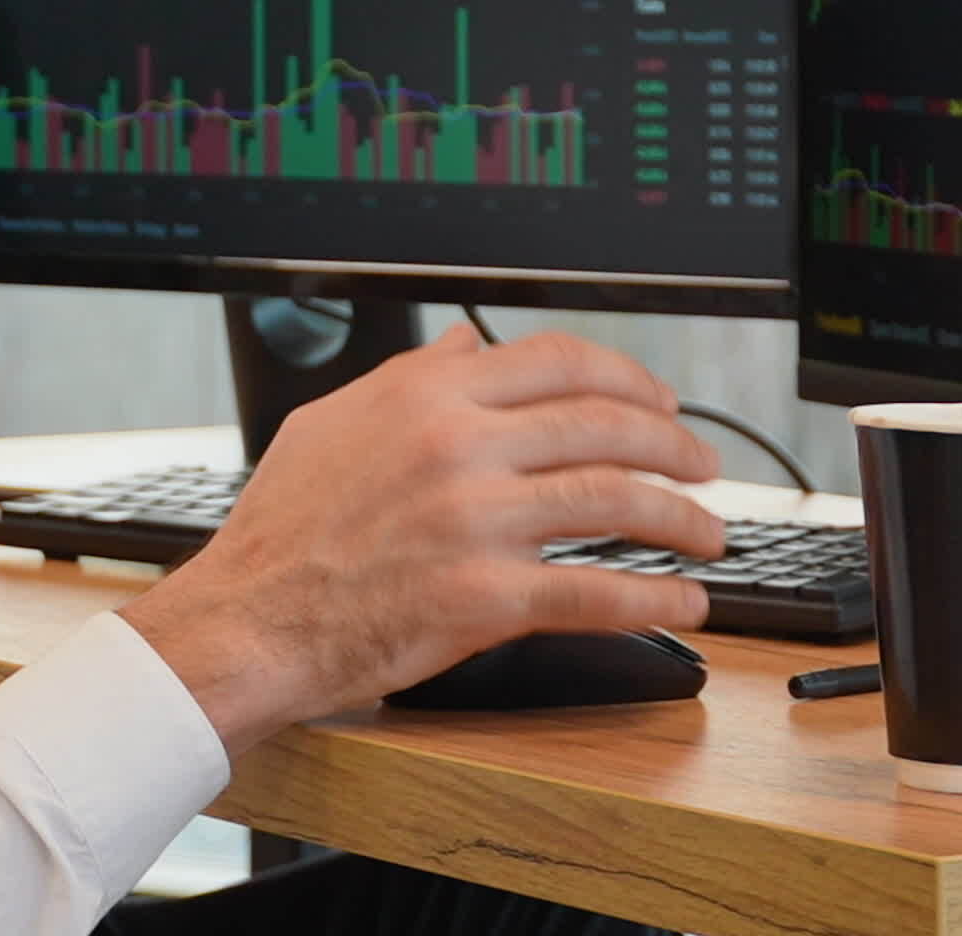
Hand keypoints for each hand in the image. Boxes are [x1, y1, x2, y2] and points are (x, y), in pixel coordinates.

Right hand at [116, 324, 721, 748]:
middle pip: (605, 424)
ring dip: (680, 519)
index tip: (659, 403)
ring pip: (614, 500)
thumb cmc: (284, 530)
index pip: (560, 362)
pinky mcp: (484, 598)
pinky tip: (683, 600)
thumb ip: (409, 376)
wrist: (250, 620)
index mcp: (429, 394)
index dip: (629, 378)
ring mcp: (476, 520)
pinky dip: (653, 597)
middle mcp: (460, 445)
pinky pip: (594, 591)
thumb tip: (465, 342)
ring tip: (710, 534)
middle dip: (674, 443)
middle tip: (705, 465)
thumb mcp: (334, 423)